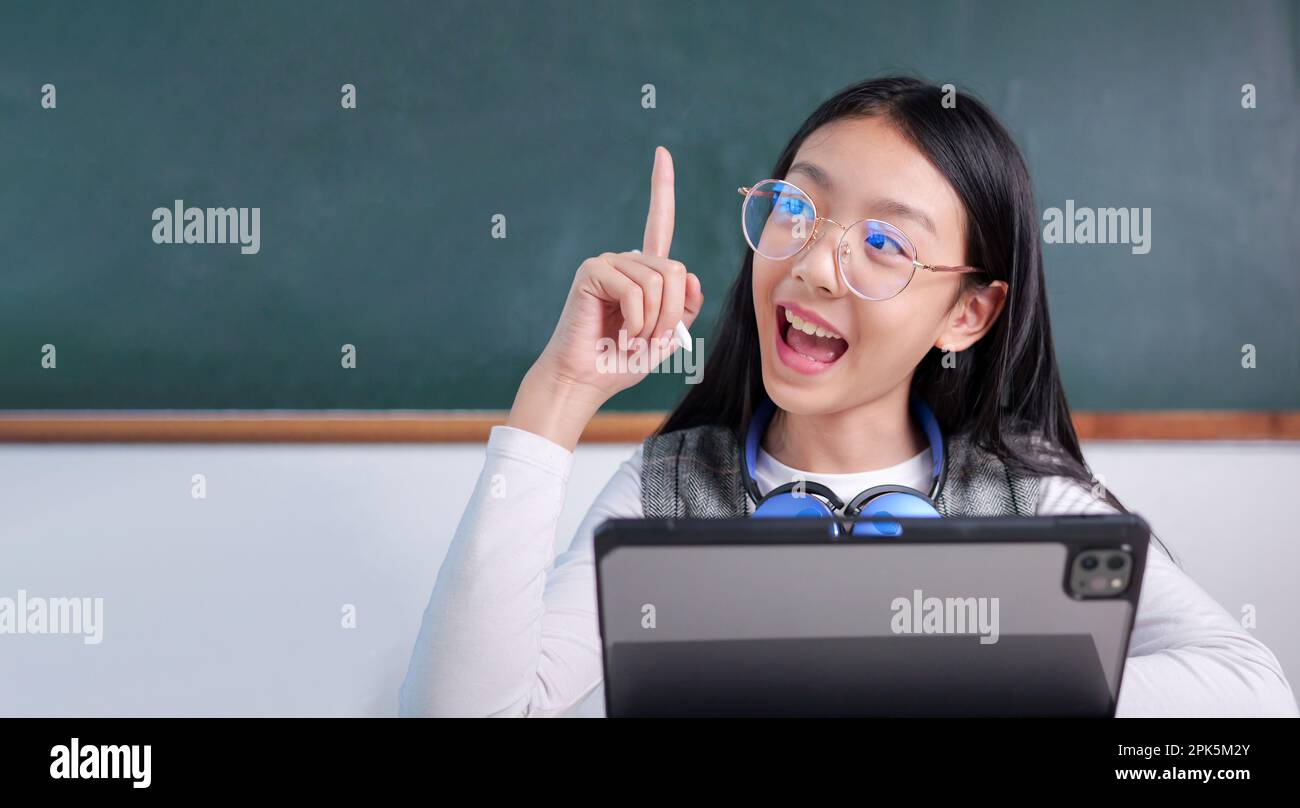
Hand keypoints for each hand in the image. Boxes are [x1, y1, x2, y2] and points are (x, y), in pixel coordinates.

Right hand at [508, 146, 703, 448]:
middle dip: (674, 312)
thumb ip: (686, 306)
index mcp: (643, 272)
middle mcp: (625, 261)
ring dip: (655, 321)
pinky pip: (636, 290)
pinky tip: (622, 334)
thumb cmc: (621, 360)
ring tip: (634, 339)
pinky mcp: (592, 273)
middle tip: (654, 339)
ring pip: (660, 281)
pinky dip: (638, 320)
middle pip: (676, 269)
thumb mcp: (668, 336)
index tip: (662, 153)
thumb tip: (690, 275)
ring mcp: (607, 263)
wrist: (586, 380)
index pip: (658, 223)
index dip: (662, 188)